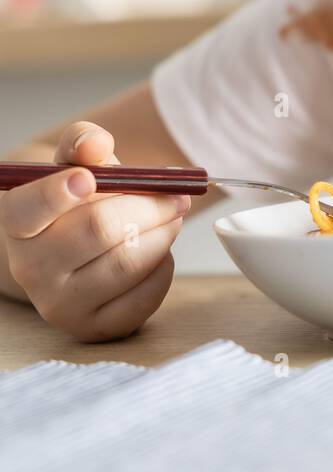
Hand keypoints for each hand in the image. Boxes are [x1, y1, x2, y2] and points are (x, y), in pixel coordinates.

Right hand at [0, 123, 188, 338]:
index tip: (88, 179)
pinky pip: (145, 296)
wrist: (76, 248)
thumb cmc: (78, 200)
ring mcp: (59, 305)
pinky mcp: (94, 328)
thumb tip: (95, 144)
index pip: (28, 210)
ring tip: (171, 219)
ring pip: (128, 263)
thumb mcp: (75, 162)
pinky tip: (159, 253)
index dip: (58, 193)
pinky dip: (164, 268)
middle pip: (99, 230)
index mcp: (18, 222)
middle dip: (149, 207)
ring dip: (164, 235)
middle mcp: (30, 269)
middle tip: (175, 196)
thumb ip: (83, 143)